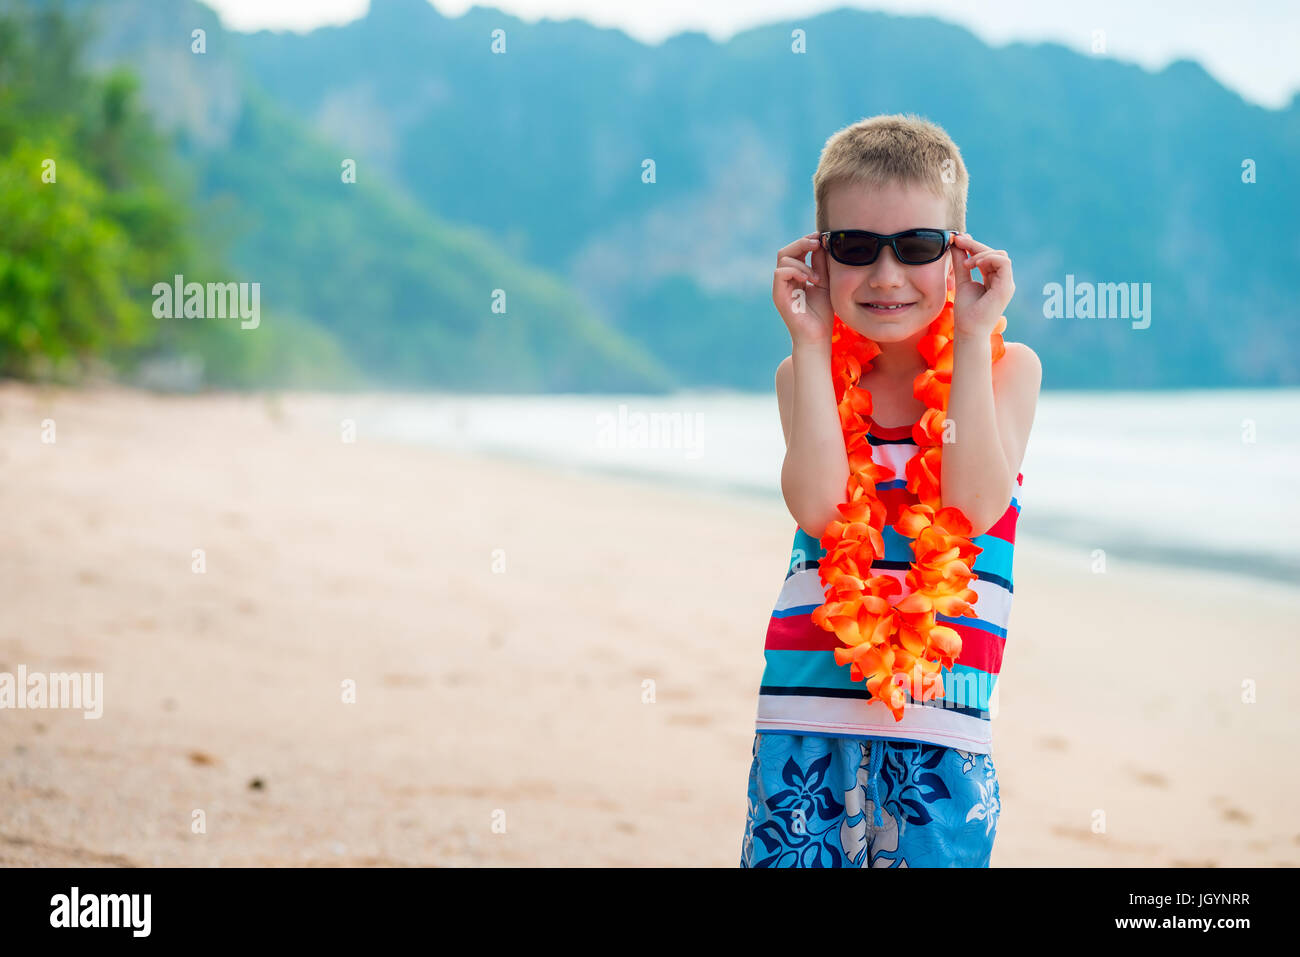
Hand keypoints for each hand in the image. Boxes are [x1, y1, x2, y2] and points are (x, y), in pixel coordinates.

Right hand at [773, 232, 833, 346]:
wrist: (817, 337)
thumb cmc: (822, 314)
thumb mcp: (826, 283)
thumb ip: (821, 264)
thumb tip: (822, 243)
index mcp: (795, 276)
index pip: (795, 251)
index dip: (806, 241)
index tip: (822, 237)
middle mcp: (785, 280)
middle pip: (786, 251)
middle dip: (802, 243)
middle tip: (818, 243)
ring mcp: (780, 287)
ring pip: (783, 259)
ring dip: (803, 263)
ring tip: (817, 277)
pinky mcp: (778, 295)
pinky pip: (780, 272)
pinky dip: (796, 271)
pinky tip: (810, 280)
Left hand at [950, 232, 1013, 340]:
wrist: (968, 330)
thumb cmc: (966, 311)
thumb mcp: (962, 280)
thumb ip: (961, 263)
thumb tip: (957, 244)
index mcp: (993, 279)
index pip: (987, 256)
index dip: (972, 246)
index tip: (956, 240)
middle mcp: (1002, 280)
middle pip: (994, 252)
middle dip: (975, 245)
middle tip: (958, 241)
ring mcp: (1007, 283)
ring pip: (1000, 255)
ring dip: (981, 254)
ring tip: (967, 264)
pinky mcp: (1007, 287)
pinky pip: (1004, 263)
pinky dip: (989, 259)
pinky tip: (975, 265)